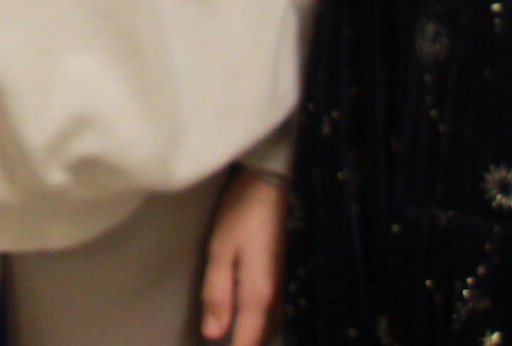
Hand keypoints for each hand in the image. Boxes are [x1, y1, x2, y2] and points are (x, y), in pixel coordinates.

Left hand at [201, 168, 286, 345]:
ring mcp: (294, 286)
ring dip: (259, 330)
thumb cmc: (245, 212)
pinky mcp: (298, 275)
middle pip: (264, 335)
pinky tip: (257, 310)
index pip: (249, 341)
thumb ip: (216, 293)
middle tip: (230, 339)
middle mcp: (282, 297)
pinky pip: (285, 308)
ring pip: (277, 323)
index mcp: (260, 294)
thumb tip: (213, 334)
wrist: (280, 182)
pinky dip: (270, 316)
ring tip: (240, 329)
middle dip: (248, 341)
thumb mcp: (221, 248)